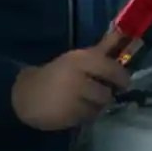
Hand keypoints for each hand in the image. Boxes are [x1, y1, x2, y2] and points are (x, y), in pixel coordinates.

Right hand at [11, 32, 131, 130]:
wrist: (26, 94)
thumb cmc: (57, 73)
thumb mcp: (78, 58)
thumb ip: (103, 48)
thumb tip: (124, 33)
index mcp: (81, 59)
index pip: (111, 68)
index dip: (121, 76)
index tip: (123, 81)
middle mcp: (78, 77)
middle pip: (108, 91)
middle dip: (109, 94)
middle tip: (105, 92)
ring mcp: (73, 98)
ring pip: (99, 106)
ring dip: (97, 105)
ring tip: (87, 100)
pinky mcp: (68, 114)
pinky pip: (89, 117)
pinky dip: (87, 114)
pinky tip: (76, 108)